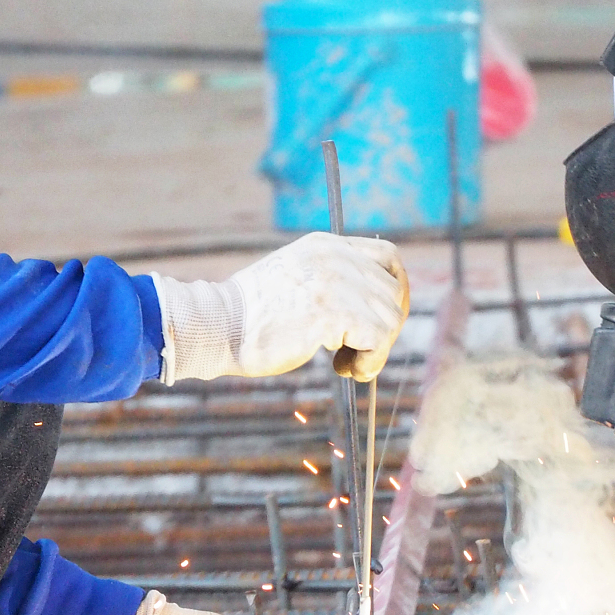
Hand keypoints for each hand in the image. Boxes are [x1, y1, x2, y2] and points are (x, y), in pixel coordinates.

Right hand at [151, 233, 408, 384]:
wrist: (219, 326)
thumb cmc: (252, 316)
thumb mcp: (296, 280)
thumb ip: (331, 280)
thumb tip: (370, 307)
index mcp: (326, 245)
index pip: (388, 255)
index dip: (395, 290)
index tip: (382, 319)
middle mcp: (335, 257)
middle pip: (393, 292)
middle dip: (385, 327)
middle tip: (357, 350)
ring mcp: (334, 283)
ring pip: (389, 319)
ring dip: (375, 349)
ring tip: (346, 362)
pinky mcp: (332, 313)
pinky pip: (378, 339)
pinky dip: (371, 361)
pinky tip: (345, 369)